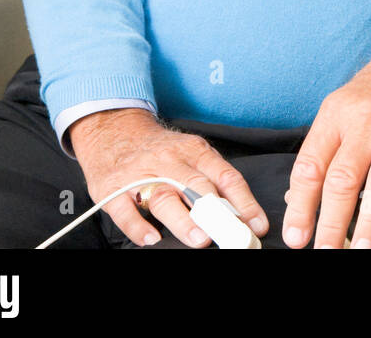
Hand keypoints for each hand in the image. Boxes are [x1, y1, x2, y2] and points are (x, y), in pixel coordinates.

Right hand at [70, 107, 268, 247]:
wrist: (114, 131)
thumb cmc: (162, 150)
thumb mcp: (192, 154)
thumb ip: (213, 180)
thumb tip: (241, 216)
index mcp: (195, 152)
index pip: (225, 176)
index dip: (244, 202)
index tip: (257, 226)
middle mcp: (170, 161)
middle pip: (196, 185)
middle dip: (215, 211)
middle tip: (230, 233)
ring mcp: (141, 174)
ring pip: (164, 197)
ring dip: (183, 220)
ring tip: (199, 239)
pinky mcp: (113, 188)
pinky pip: (125, 209)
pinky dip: (137, 226)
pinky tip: (151, 239)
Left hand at [282, 46, 370, 248]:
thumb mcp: (341, 108)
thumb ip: (323, 150)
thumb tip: (298, 198)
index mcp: (337, 115)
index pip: (310, 166)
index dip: (301, 206)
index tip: (298, 235)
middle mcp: (367, 121)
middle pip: (343, 179)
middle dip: (331, 223)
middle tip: (327, 251)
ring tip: (364, 247)